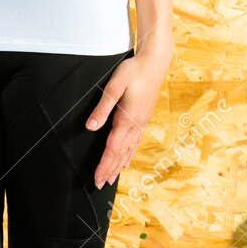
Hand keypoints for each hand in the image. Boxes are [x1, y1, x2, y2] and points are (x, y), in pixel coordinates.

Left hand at [86, 51, 169, 187]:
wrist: (155, 62)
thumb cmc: (134, 71)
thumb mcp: (114, 86)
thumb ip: (102, 107)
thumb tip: (91, 126)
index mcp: (127, 119)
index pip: (113, 149)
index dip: (104, 165)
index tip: (97, 178)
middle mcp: (136, 125)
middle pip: (121, 154)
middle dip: (110, 170)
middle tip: (100, 185)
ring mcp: (141, 123)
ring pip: (129, 150)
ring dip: (119, 166)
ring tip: (111, 178)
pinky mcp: (143, 118)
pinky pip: (135, 143)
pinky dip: (129, 155)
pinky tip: (127, 160)